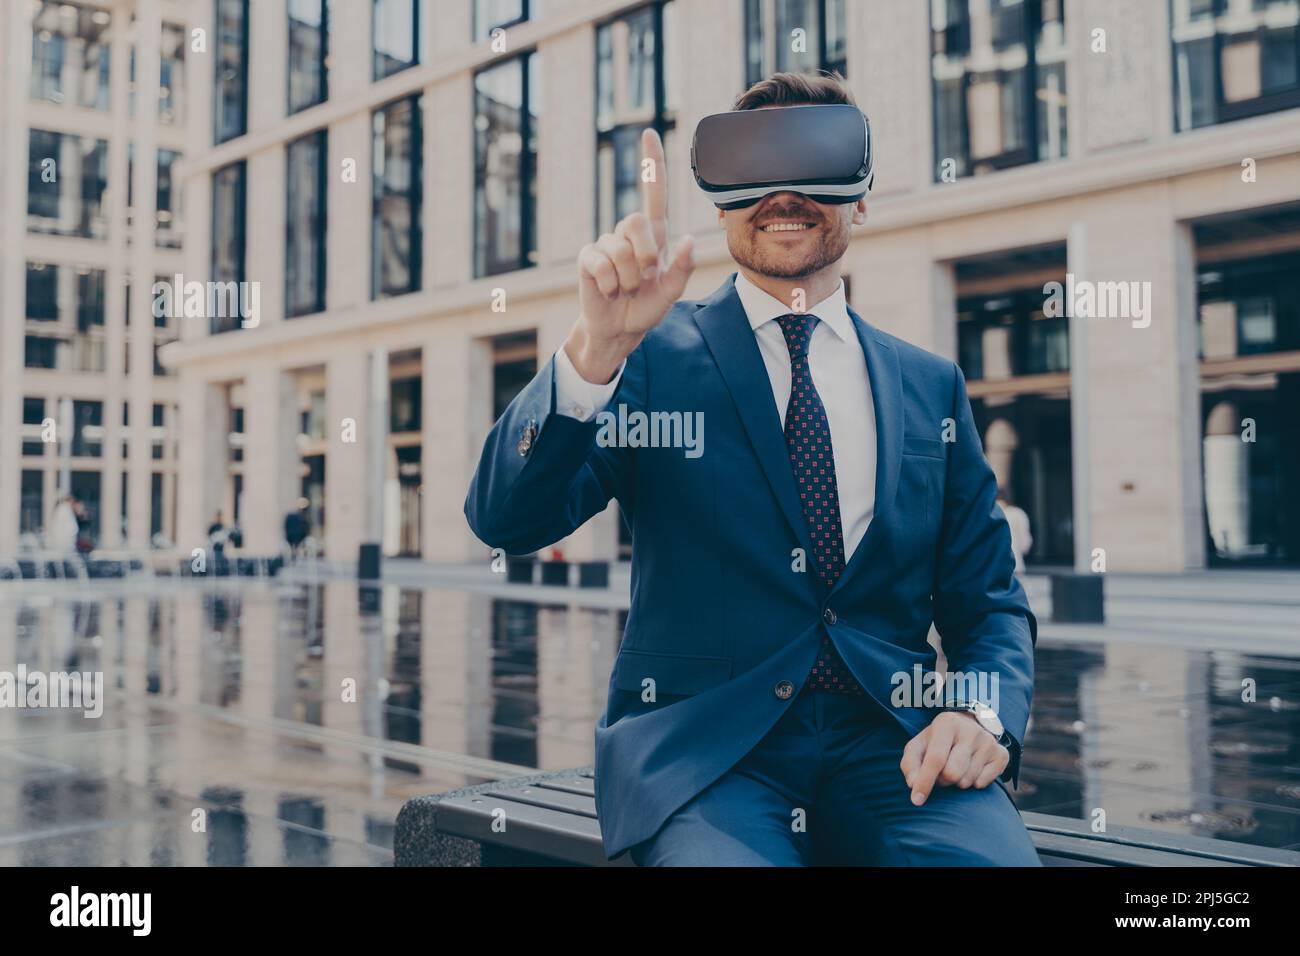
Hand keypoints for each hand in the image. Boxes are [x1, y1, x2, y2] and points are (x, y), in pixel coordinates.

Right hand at [566, 128, 694, 383]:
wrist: (619, 329)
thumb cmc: (646, 307)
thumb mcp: (671, 292)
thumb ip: (682, 268)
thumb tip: (688, 240)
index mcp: (653, 235)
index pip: (654, 193)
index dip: (652, 164)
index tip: (649, 134)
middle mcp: (628, 234)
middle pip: (636, 221)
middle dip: (645, 255)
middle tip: (644, 278)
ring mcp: (606, 244)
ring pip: (620, 249)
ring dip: (628, 278)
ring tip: (626, 289)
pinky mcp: (588, 258)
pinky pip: (601, 264)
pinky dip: (610, 284)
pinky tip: (609, 291)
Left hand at [899, 711, 1008, 805]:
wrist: (967, 726)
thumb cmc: (937, 741)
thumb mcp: (918, 746)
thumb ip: (910, 764)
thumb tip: (913, 784)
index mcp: (947, 723)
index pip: (935, 759)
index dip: (925, 781)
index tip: (916, 800)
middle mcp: (971, 730)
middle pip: (952, 773)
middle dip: (942, 780)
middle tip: (941, 771)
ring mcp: (988, 742)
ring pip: (967, 780)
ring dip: (957, 782)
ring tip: (956, 767)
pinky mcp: (1002, 754)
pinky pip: (983, 783)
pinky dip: (974, 782)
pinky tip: (971, 768)